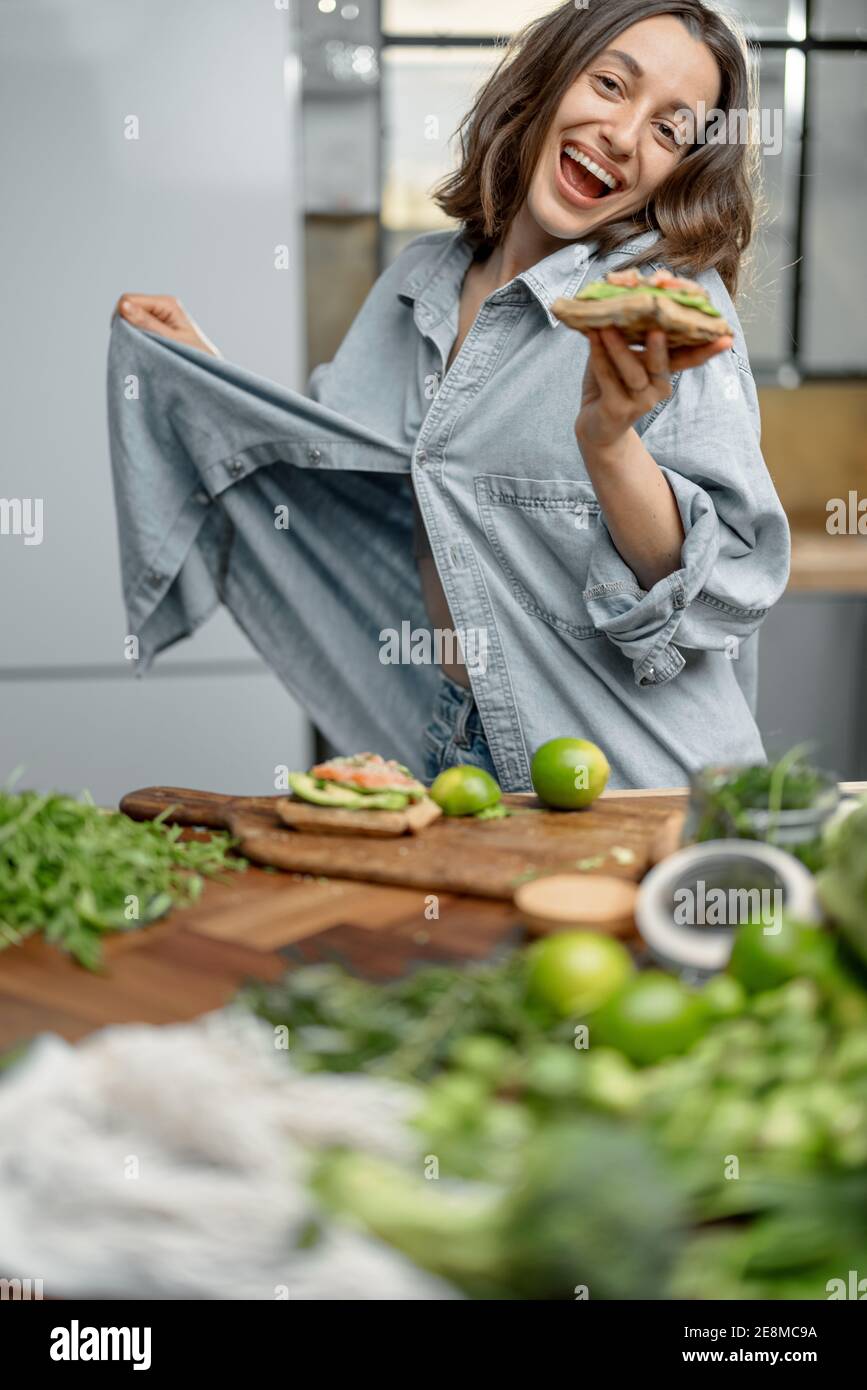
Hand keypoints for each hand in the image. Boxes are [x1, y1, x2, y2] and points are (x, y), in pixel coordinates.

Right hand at [114, 294, 221, 357]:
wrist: (211, 372)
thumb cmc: (196, 357)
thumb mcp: (170, 341)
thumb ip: (147, 323)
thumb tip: (123, 305)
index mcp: (167, 303)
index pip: (128, 300)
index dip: (122, 318)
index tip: (129, 339)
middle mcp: (162, 307)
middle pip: (127, 308)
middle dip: (126, 326)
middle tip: (139, 347)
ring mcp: (159, 317)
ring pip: (129, 320)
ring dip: (131, 335)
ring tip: (146, 351)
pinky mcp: (157, 329)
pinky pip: (137, 329)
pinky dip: (136, 340)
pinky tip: (146, 351)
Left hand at [575, 327, 732, 453]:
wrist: (595, 424)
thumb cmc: (612, 382)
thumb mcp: (626, 354)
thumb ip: (631, 331)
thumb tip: (630, 291)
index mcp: (666, 372)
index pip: (690, 358)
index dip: (708, 349)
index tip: (726, 338)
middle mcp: (659, 388)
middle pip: (663, 364)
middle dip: (660, 346)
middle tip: (657, 328)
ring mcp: (639, 402)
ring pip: (632, 372)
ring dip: (619, 347)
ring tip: (607, 326)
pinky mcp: (617, 410)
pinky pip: (608, 379)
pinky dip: (600, 357)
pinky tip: (593, 337)